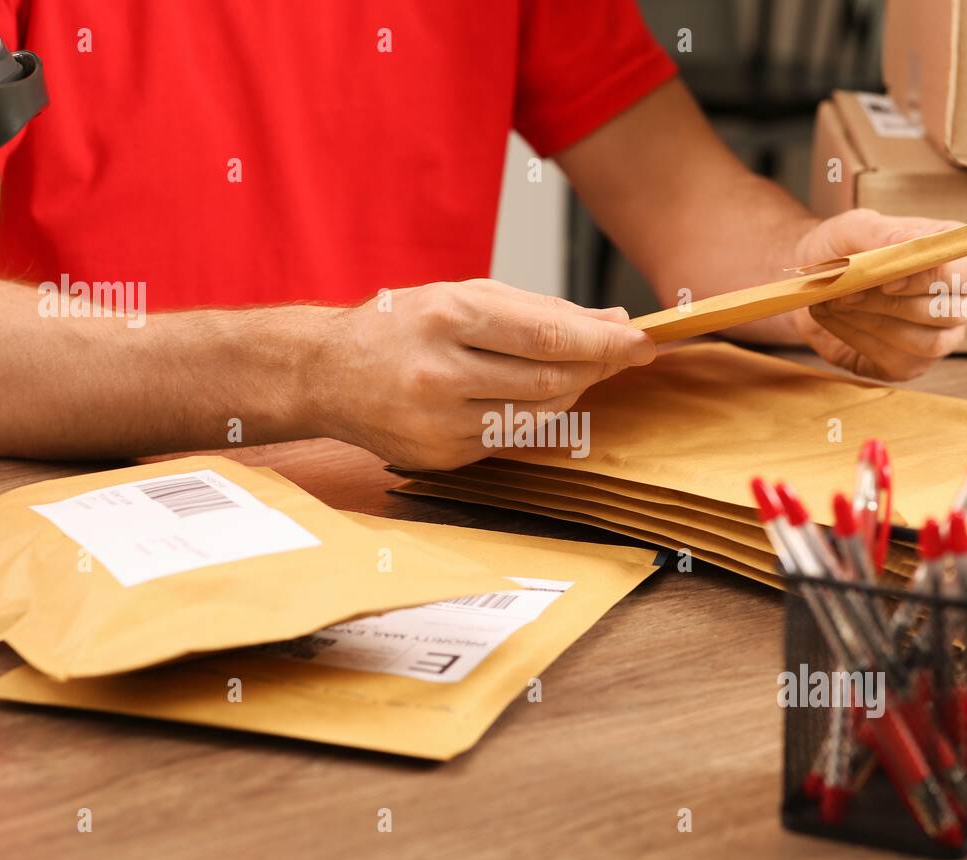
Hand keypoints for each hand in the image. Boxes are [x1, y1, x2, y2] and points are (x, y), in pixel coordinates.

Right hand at [326, 278, 655, 468]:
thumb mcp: (463, 295)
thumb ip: (539, 308)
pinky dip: (531, 416)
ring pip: (537, 415)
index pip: (548, 335)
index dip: (604, 342)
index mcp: (446, 316)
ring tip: (574, 369)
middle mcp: (439, 372)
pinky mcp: (439, 457)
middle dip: (595, 366)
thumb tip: (611, 321)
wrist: (324, 374)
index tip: (643, 341)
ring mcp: (437, 422)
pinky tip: (528, 396)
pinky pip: (509, 438)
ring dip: (569, 392)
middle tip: (621, 353)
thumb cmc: (399, 325)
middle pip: (549, 379)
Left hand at [789, 209, 966, 380]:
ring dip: (875, 323)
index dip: (931, 279)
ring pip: (928, 343)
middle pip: (950, 313)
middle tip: (847, 293)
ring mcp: (939, 337)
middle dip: (894, 305)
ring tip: (837, 302)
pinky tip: (834, 318)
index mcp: (959, 257)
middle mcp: (960, 300)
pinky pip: (897, 362)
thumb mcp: (854, 229)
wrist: (811, 281)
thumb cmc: (842, 249)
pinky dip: (858, 339)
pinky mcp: (908, 365)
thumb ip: (882, 234)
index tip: (887, 281)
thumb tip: (904, 244)